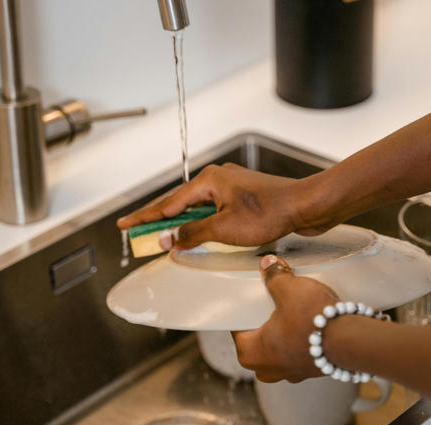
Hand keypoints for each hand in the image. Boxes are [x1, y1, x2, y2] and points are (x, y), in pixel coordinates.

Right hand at [116, 163, 334, 249]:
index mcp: (209, 180)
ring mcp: (232, 188)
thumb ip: (192, 233)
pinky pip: (214, 211)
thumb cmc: (270, 212)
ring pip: (198, 207)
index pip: (167, 203)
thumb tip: (167, 239)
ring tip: (163, 236)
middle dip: (159, 220)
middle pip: (180, 203)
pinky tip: (199, 233)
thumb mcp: (224, 228)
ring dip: (182, 223)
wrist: (306, 206)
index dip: (144, 217)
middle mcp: (218, 179)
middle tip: (138, 233)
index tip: (124, 225)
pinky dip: (202, 223)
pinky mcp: (245, 198)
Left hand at [232, 255, 339, 382]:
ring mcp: (293, 373)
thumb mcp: (289, 289)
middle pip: (258, 344)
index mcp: (252, 353)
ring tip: (293, 314)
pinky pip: (300, 355)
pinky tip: (311, 325)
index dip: (243, 313)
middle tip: (270, 306)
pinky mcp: (313, 371)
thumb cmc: (313, 320)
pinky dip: (303, 342)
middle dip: (263, 326)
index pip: (237, 331)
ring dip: (284, 336)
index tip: (249, 301)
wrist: (351, 340)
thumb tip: (268, 264)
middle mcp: (270, 369)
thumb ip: (274, 276)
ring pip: (279, 353)